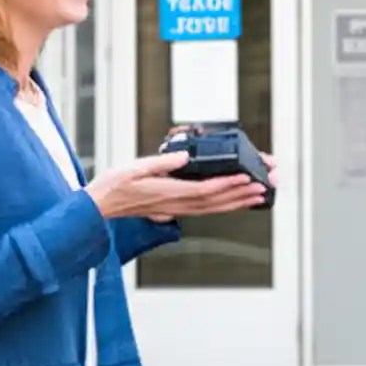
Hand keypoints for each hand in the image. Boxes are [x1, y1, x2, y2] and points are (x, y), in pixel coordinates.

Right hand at [85, 151, 266, 219]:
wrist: (101, 206)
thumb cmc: (115, 185)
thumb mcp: (135, 168)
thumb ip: (161, 162)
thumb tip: (184, 156)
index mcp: (168, 192)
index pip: (205, 190)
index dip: (228, 185)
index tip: (246, 177)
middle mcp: (176, 204)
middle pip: (216, 201)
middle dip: (241, 194)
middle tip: (263, 187)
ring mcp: (176, 209)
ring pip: (214, 208)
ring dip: (237, 202)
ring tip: (258, 195)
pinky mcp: (175, 208)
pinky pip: (206, 209)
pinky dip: (224, 206)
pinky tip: (235, 202)